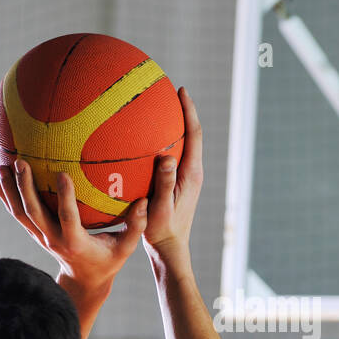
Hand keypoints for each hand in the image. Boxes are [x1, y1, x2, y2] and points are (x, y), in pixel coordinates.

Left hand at [0, 161, 146, 294]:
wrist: (84, 281)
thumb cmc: (108, 261)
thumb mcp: (125, 248)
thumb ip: (135, 226)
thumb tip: (145, 202)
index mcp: (76, 242)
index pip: (68, 218)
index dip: (65, 198)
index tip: (63, 174)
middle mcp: (53, 239)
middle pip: (34, 213)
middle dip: (25, 188)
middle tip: (21, 163)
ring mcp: (40, 236)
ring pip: (20, 213)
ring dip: (9, 190)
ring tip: (3, 165)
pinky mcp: (34, 233)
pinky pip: (16, 213)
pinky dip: (4, 195)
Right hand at [143, 87, 202, 266]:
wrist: (169, 248)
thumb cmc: (163, 230)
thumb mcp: (161, 207)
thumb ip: (165, 183)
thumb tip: (167, 156)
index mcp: (192, 173)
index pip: (194, 134)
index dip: (189, 111)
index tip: (181, 91)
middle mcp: (192, 172)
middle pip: (191, 134)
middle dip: (182, 112)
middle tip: (169, 91)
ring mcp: (186, 178)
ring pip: (182, 145)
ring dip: (173, 126)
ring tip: (157, 108)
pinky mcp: (177, 184)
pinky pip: (172, 156)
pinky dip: (162, 143)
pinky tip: (143, 141)